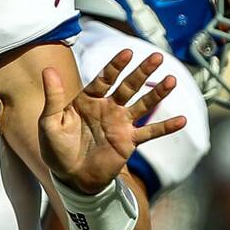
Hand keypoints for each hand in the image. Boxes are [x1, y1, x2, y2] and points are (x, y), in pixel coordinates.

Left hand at [39, 49, 185, 194]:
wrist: (70, 176)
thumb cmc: (56, 148)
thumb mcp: (50, 121)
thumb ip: (53, 96)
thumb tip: (48, 69)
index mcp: (88, 99)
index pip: (105, 78)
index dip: (116, 66)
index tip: (127, 53)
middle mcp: (107, 108)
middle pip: (128, 86)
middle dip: (142, 72)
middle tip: (157, 57)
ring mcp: (120, 124)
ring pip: (142, 105)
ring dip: (157, 94)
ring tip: (172, 81)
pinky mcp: (129, 141)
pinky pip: (150, 132)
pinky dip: (165, 127)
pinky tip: (182, 120)